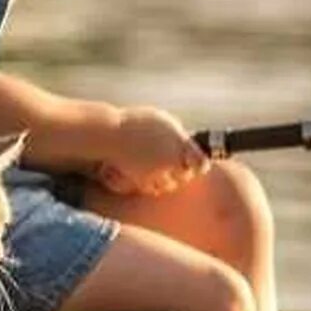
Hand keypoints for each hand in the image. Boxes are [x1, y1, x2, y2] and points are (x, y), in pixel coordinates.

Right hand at [94, 106, 208, 196]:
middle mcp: (170, 156)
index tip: (192, 165)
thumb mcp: (160, 119)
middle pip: (186, 176)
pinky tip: (147, 179)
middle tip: (175, 171)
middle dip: (182, 175)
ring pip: (170, 186)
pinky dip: (153, 187)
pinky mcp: (143, 180)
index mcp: (178, 140)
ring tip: (159, 175)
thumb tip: (188, 141)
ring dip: (167, 183)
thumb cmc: (135, 123)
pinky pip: (154, 190)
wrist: (110, 132)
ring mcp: (157, 169)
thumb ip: (177, 132)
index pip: (200, 162)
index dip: (199, 166)